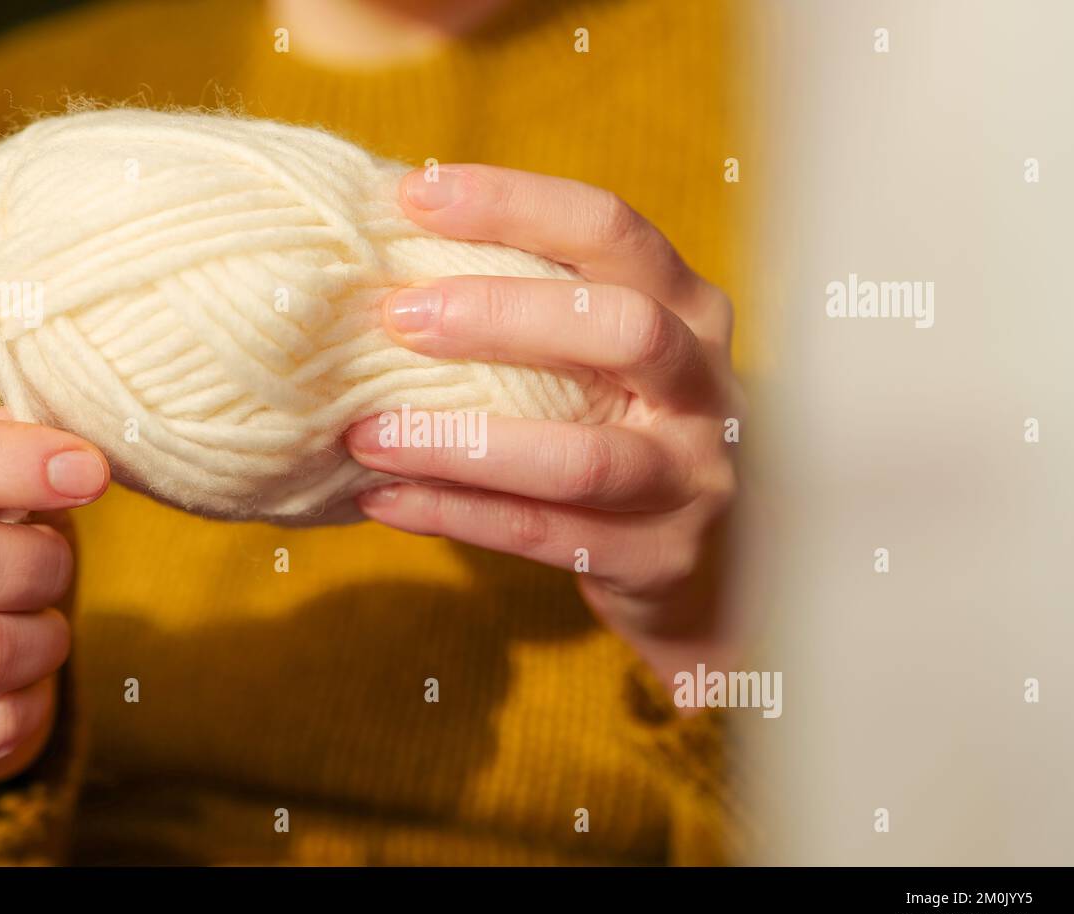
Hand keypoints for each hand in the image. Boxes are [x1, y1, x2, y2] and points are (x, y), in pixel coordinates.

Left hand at [346, 164, 742, 683]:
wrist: (701, 555)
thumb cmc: (620, 423)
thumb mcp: (603, 354)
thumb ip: (533, 302)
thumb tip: (387, 250)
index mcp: (689, 308)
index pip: (611, 231)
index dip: (515, 204)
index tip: (414, 195)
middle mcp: (706, 386)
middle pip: (623, 330)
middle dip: (502, 315)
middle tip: (398, 318)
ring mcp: (693, 479)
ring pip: (580, 459)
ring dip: (460, 444)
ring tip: (367, 435)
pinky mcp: (659, 558)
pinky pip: (542, 536)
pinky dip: (453, 515)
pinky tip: (384, 499)